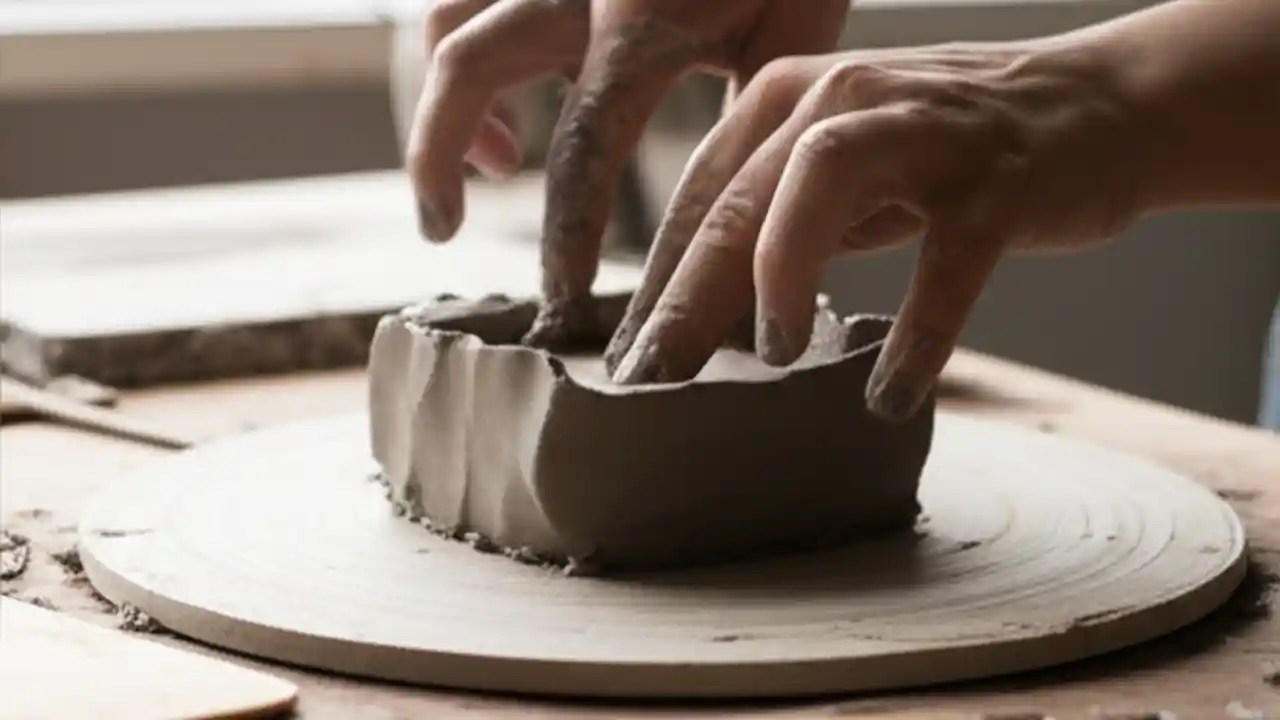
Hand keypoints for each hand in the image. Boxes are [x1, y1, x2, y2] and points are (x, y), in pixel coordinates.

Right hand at [404, 0, 848, 345]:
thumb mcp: (796, 23)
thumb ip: (755, 106)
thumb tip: (741, 202)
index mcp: (642, 19)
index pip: (582, 153)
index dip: (565, 238)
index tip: (565, 297)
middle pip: (459, 72)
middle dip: (435, 162)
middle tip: (442, 230)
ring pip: (443, 21)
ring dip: (445, 100)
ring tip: (488, 165)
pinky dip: (466, 45)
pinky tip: (511, 83)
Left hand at [607, 40, 1146, 420]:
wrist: (1097, 104)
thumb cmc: (949, 150)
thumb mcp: (846, 171)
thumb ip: (778, 219)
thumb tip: (702, 310)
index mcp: (791, 97)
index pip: (699, 194)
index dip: (653, 280)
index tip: (624, 359)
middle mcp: (843, 96)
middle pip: (737, 199)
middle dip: (684, 297)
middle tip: (653, 380)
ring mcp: (921, 131)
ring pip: (814, 189)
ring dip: (778, 279)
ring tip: (774, 358)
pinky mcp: (995, 180)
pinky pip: (945, 263)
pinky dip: (916, 336)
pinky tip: (889, 396)